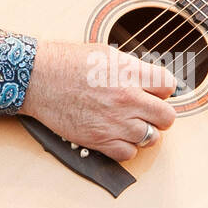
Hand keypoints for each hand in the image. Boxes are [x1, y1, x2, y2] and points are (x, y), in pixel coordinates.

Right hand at [21, 39, 176, 161]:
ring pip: (151, 138)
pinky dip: (126, 148)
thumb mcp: (107, 54)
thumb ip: (133, 69)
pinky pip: (128, 153)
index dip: (162, 89)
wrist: (38, 78)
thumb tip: (150, 80)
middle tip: (147, 111)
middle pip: (167, 117)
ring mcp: (114, 122)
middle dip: (159, 114)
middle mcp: (127, 99)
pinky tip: (117, 136)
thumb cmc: (67, 62)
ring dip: (144, 132)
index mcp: (131, 73)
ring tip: (130, 124)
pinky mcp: (99, 139)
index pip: (168, 86)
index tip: (154, 90)